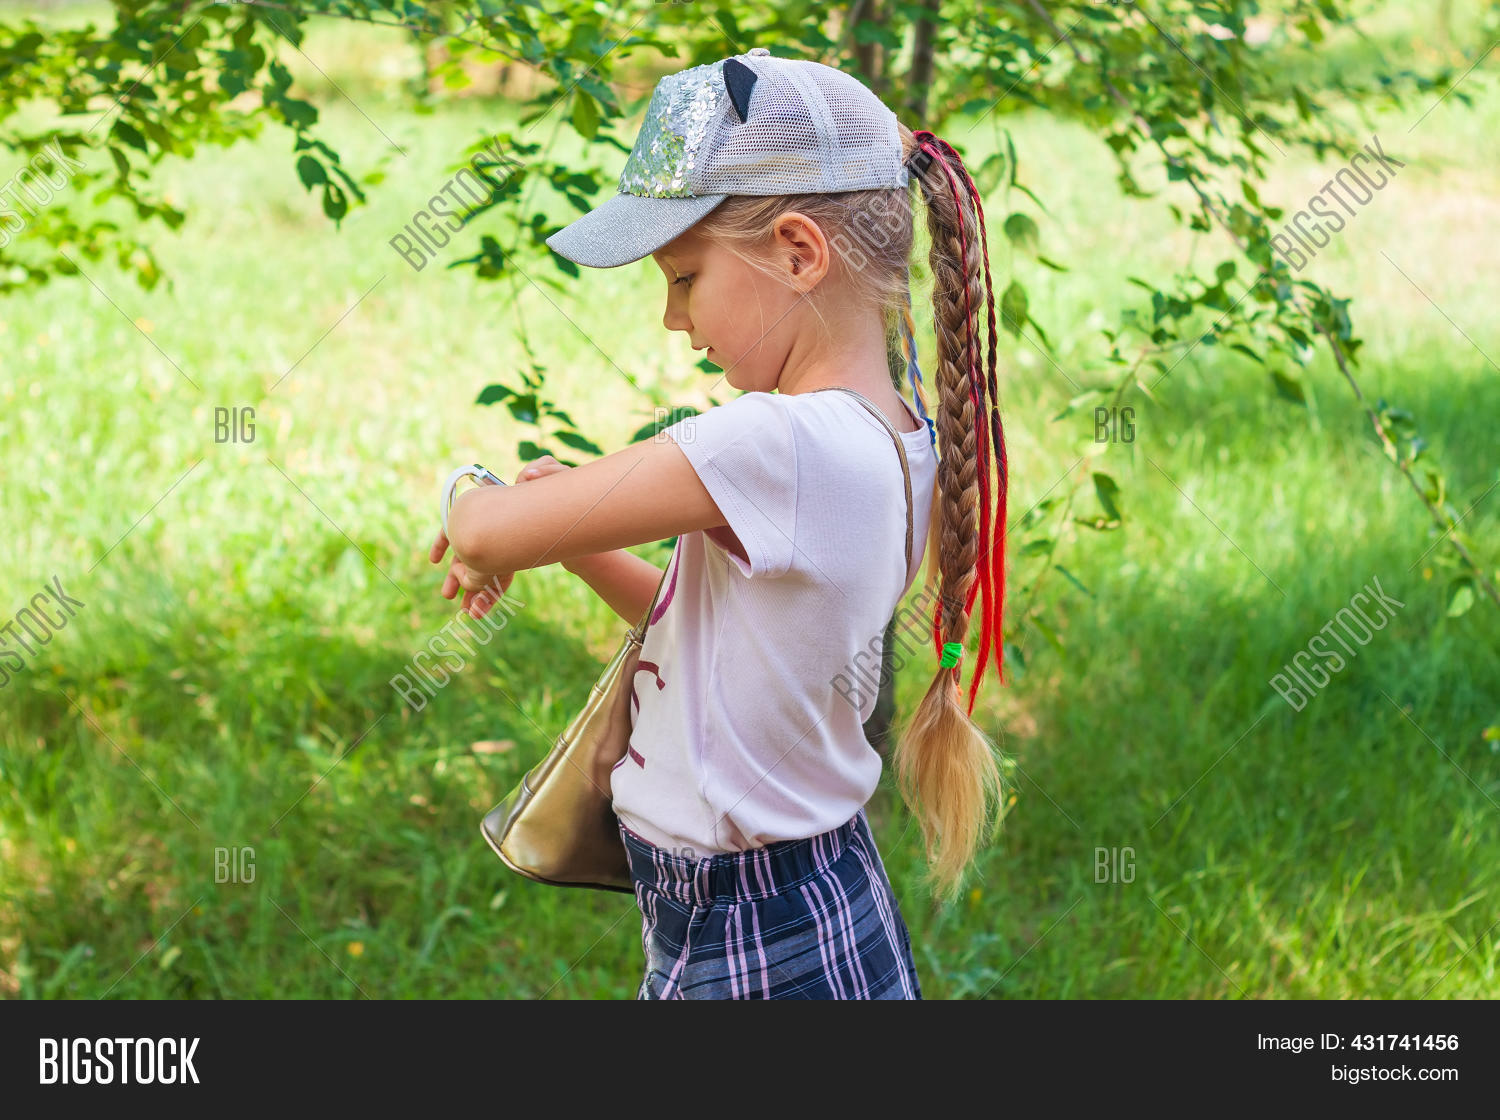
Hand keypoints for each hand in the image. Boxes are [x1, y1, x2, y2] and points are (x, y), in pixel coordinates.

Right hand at [429, 455, 571, 619]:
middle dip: (458, 577)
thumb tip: (527, 475)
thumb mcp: (555, 475)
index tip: (434, 560)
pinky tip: (482, 610)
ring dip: (475, 593)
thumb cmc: (563, 489)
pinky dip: (493, 594)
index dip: (446, 541)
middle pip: (471, 554)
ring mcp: (507, 545)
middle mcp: (497, 529)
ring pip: (484, 571)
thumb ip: (543, 470)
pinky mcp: (519, 558)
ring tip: (467, 614)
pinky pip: (501, 578)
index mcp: (494, 508)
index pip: (462, 524)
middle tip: (447, 595)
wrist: (582, 514)